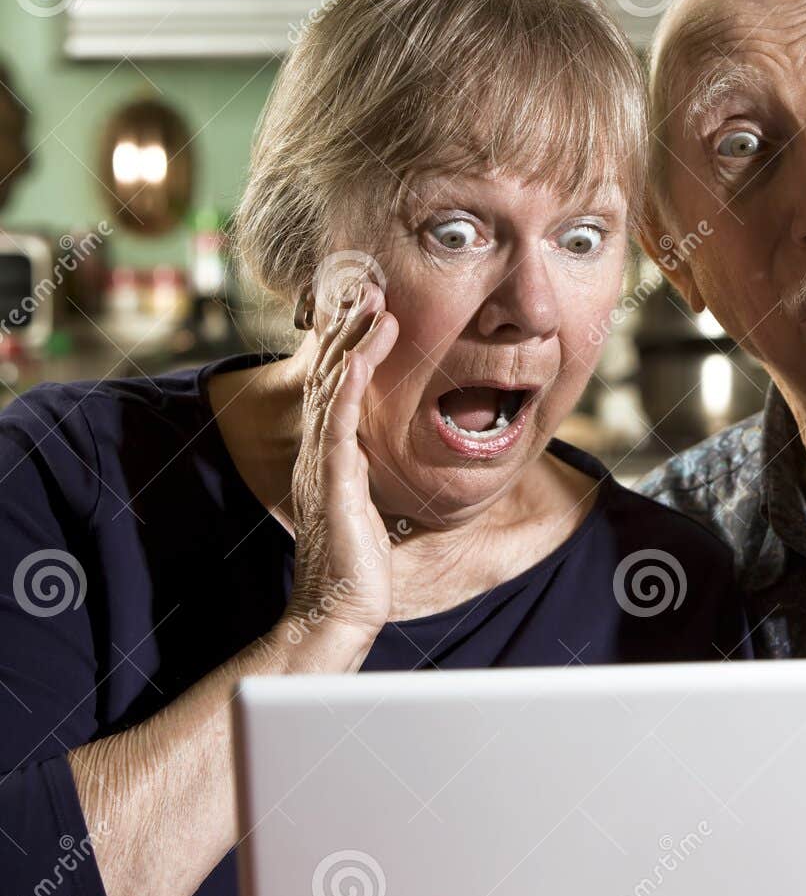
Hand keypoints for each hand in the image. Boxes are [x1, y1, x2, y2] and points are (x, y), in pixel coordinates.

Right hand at [281, 283, 398, 651]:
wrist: (338, 609)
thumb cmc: (359, 563)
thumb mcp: (372, 504)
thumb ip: (374, 472)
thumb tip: (395, 450)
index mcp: (332, 455)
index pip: (338, 385)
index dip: (352, 344)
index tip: (371, 306)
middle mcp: (320, 452)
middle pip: (330, 375)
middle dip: (348, 329)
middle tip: (368, 285)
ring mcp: (323, 465)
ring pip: (333, 390)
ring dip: (352, 346)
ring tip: (371, 307)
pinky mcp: (332, 483)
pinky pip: (337, 427)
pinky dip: (346, 389)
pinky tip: (358, 361)